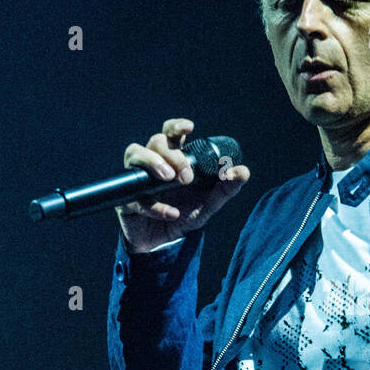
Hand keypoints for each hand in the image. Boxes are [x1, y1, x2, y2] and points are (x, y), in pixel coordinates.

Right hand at [116, 118, 249, 252]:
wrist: (165, 243)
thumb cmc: (185, 213)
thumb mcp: (209, 202)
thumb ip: (226, 188)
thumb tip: (243, 171)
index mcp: (173, 158)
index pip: (170, 133)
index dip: (177, 126)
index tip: (189, 127)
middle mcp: (153, 163)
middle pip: (156, 142)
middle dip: (172, 155)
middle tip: (186, 176)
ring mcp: (137, 177)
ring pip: (135, 154)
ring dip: (154, 163)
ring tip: (169, 179)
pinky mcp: (126, 198)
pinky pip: (135, 195)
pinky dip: (155, 205)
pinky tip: (172, 213)